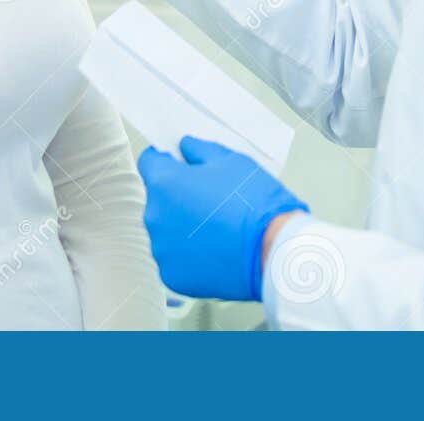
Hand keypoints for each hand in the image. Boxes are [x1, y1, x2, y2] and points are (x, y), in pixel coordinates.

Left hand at [136, 136, 307, 300]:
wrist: (274, 252)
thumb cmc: (255, 203)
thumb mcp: (231, 161)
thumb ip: (199, 150)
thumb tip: (185, 147)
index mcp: (164, 182)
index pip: (149, 161)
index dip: (165, 160)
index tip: (180, 164)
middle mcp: (155, 216)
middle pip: (158, 198)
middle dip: (178, 195)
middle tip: (210, 199)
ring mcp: (162, 249)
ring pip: (166, 230)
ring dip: (182, 226)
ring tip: (217, 228)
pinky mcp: (172, 276)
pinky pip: (174, 258)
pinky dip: (189, 254)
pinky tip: (215, 249)